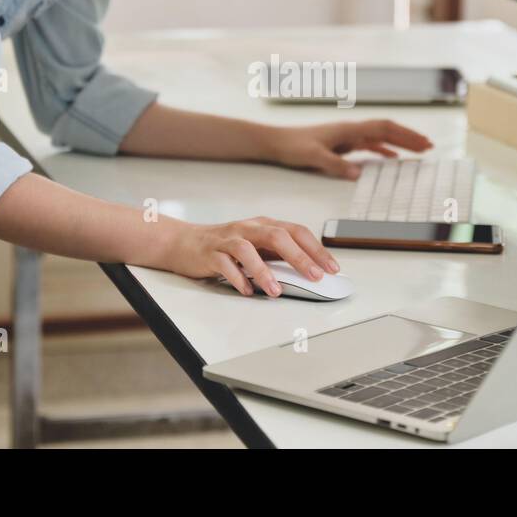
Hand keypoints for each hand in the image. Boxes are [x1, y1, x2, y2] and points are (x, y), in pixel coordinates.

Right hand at [156, 216, 340, 297]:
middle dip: (299, 257)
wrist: (184, 242)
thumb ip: (278, 255)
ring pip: (249, 250)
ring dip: (265, 272)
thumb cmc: (226, 246)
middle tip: (315, 277)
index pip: (297, 232)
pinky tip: (247, 291)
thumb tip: (310, 271)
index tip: (332, 268)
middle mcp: (248, 228)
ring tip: (276, 291)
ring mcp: (228, 239)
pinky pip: (225, 265)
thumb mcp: (257, 245)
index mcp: (264, 225)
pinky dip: (238, 279)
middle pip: (278, 236)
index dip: (316, 249)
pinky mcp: (210, 253)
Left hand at [267, 119, 433, 179]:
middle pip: (387, 130)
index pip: (384, 129)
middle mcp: (351, 130)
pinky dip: (384, 150)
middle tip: (429, 147)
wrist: (276, 141)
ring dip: (399, 143)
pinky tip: (391, 158)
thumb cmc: (293, 146)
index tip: (423, 143)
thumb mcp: (314, 157)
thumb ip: (335, 164)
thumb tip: (358, 172)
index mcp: (348, 129)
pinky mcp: (341, 144)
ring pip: (380, 137)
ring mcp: (347, 136)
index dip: (405, 135)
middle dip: (409, 137)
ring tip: (418, 151)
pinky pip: (369, 145)